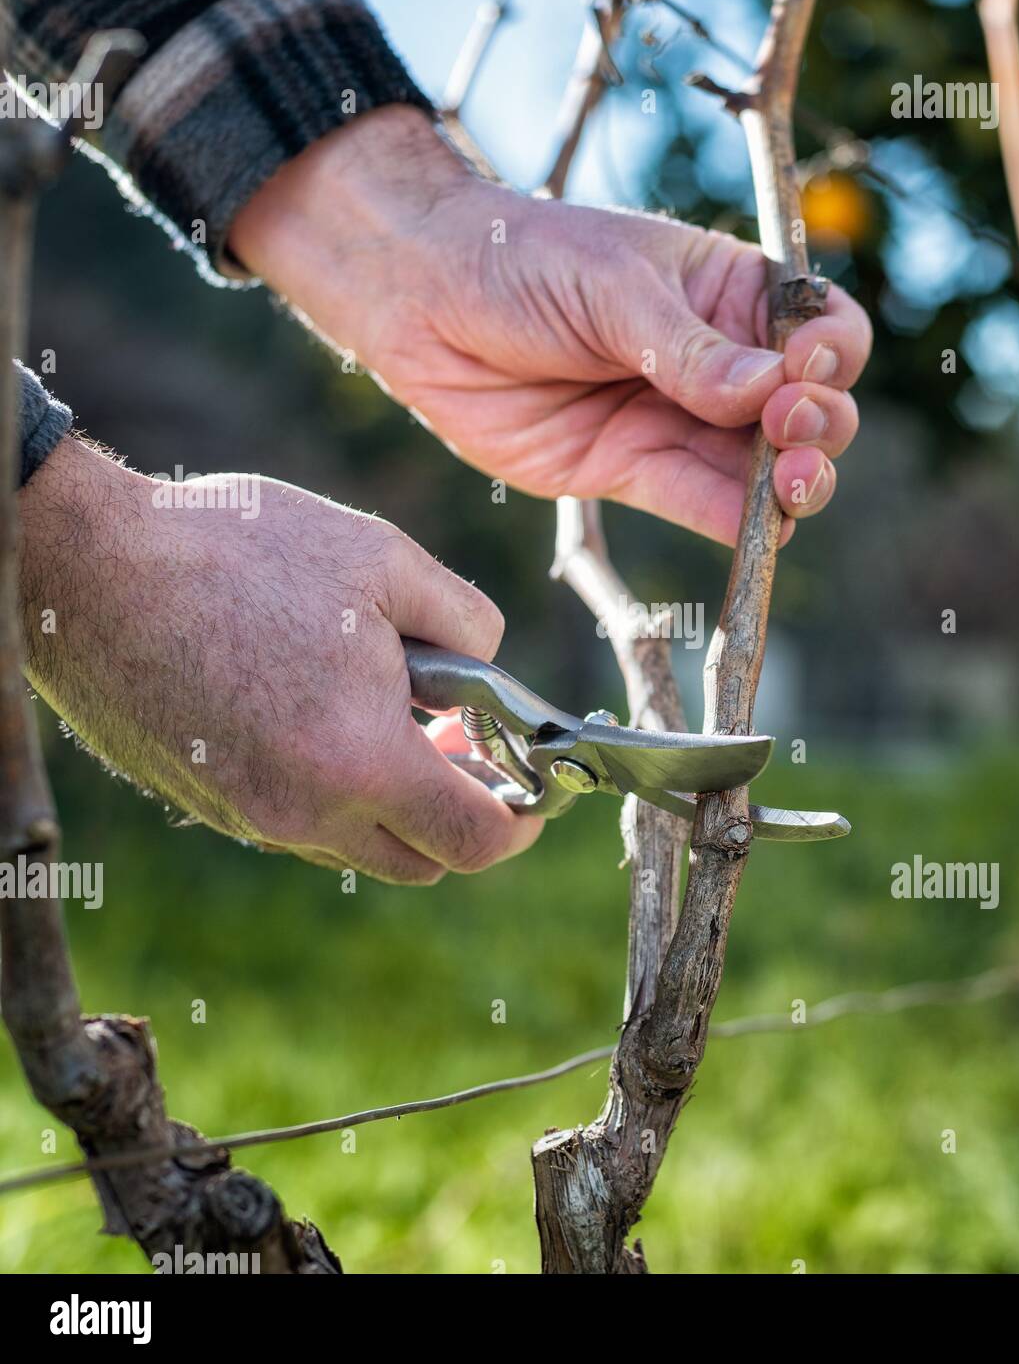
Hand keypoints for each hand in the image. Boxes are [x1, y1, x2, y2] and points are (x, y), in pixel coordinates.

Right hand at [19, 439, 541, 883]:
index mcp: (358, 762)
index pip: (475, 843)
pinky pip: (301, 827)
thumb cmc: (237, 551)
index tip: (536, 791)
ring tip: (393, 720)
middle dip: (463, 815)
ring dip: (397, 806)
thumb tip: (491, 673)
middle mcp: (302, 814)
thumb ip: (470, 626)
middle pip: (422, 862)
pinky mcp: (208, 804)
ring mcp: (248, 818)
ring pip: (358, 849)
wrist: (87, 566)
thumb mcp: (385, 561)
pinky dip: (338, 796)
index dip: (524, 824)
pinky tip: (325, 718)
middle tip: (464, 745)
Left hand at [229, 107, 872, 544]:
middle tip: (788, 428)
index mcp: (727, 293)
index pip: (818, 329)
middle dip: (818, 425)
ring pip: (760, 468)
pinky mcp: (631, 470)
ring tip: (786, 486)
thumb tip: (771, 393)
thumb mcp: (612, 287)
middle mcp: (716, 362)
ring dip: (789, 484)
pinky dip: (736, 523)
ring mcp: (676, 420)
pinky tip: (757, 528)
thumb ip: (688, 349)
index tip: (805, 366)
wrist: (421, 301)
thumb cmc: (520, 261)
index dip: (832, 354)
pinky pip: (700, 504)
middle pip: (807, 409)